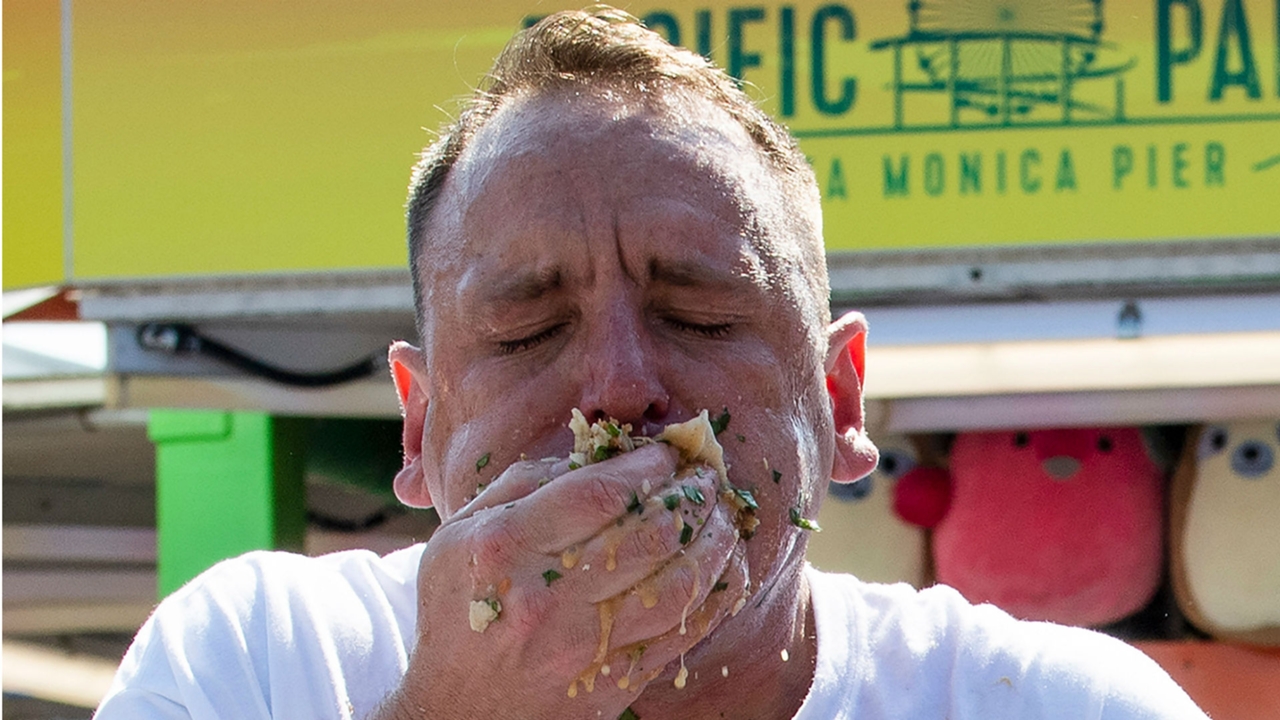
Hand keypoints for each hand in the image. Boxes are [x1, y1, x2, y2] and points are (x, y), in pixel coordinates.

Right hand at [374, 443, 749, 719]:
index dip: (649, 465)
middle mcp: (549, 597)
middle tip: (707, 475)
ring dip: (716, 541)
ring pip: (679, 584)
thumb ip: (523, 484)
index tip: (669, 452)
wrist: (452, 710)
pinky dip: (717, 595)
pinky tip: (725, 567)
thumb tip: (595, 454)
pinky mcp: (615, 681)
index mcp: (507, 546)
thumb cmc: (458, 610)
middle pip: (650, 533)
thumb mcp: (460, 534)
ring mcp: (586, 645)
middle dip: (693, 494)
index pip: (601, 493)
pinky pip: (684, 633)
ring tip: (723, 514)